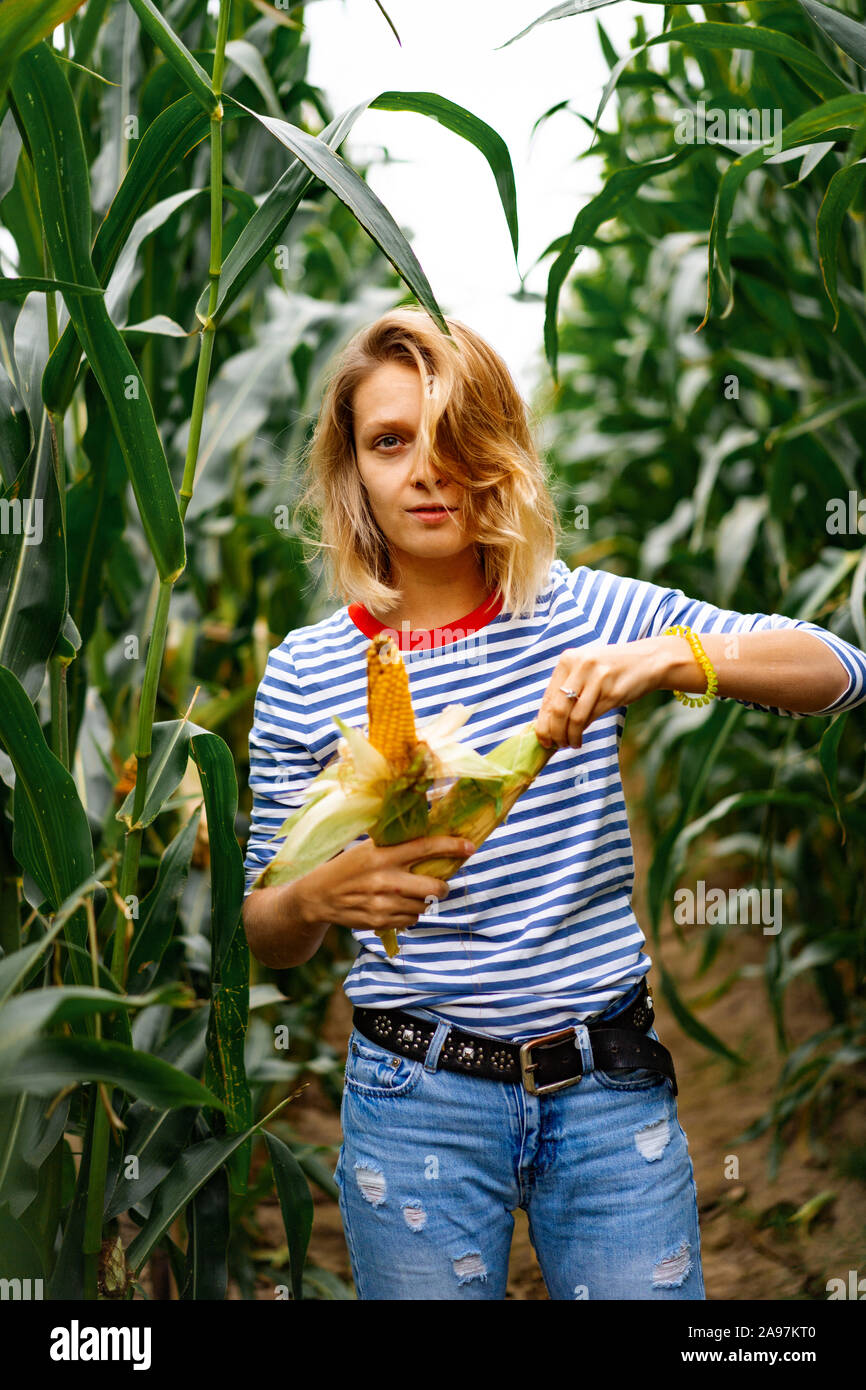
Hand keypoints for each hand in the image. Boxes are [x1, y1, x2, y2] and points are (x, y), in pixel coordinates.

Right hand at [297, 834, 475, 933]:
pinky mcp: (380, 922)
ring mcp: (383, 904)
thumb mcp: (367, 848)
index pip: (425, 847)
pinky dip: (411, 913)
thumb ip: (396, 845)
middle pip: (434, 887)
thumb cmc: (348, 867)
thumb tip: (432, 836)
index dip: (452, 846)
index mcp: (382, 855)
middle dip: (443, 886)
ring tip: (411, 893)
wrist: (318, 896)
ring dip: (425, 901)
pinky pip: (411, 919)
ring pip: (425, 906)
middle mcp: (385, 880)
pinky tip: (398, 905)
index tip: (470, 846)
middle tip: (440, 883)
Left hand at [534, 640, 666, 748]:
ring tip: (569, 744)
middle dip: (553, 732)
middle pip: (558, 709)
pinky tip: (579, 739)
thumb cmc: (614, 669)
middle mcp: (580, 666)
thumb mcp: (587, 670)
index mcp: (569, 659)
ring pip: (573, 717)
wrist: (649, 661)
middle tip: (553, 745)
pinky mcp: (611, 692)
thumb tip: (548, 722)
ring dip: (568, 736)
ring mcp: (597, 679)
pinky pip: (590, 718)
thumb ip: (568, 688)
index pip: (548, 697)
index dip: (542, 722)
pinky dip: (581, 732)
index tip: (542, 738)